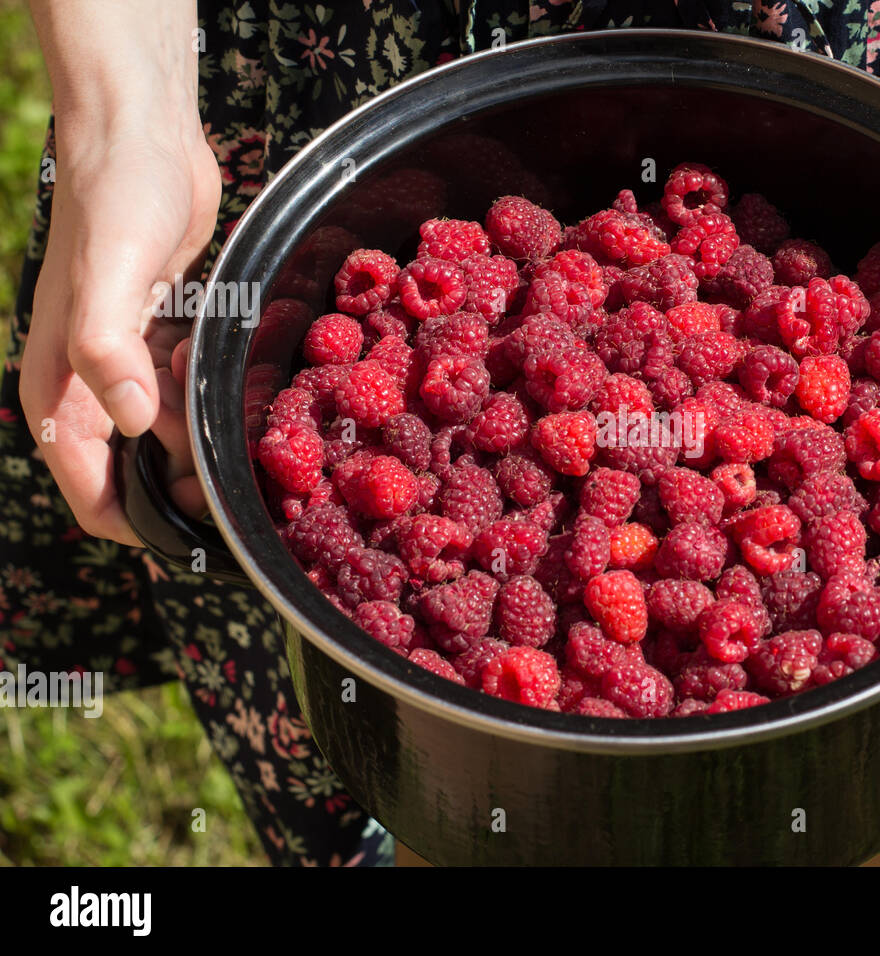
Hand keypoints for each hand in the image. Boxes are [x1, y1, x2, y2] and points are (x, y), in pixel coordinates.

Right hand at [20, 1, 217, 542]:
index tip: (189, 539)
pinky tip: (235, 382)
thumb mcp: (111, 272)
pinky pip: (184, 386)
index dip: (134, 523)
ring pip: (162, 429)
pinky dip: (207, 395)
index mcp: (61, 383)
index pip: (88, 486)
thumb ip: (107, 348)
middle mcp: (88, 378)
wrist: (139, 134)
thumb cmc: (117, 198)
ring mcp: (124, 355)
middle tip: (239, 488)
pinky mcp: (158, 329)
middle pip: (130, 467)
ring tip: (245, 432)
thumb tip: (127, 425)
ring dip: (199, 441)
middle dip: (178, 488)